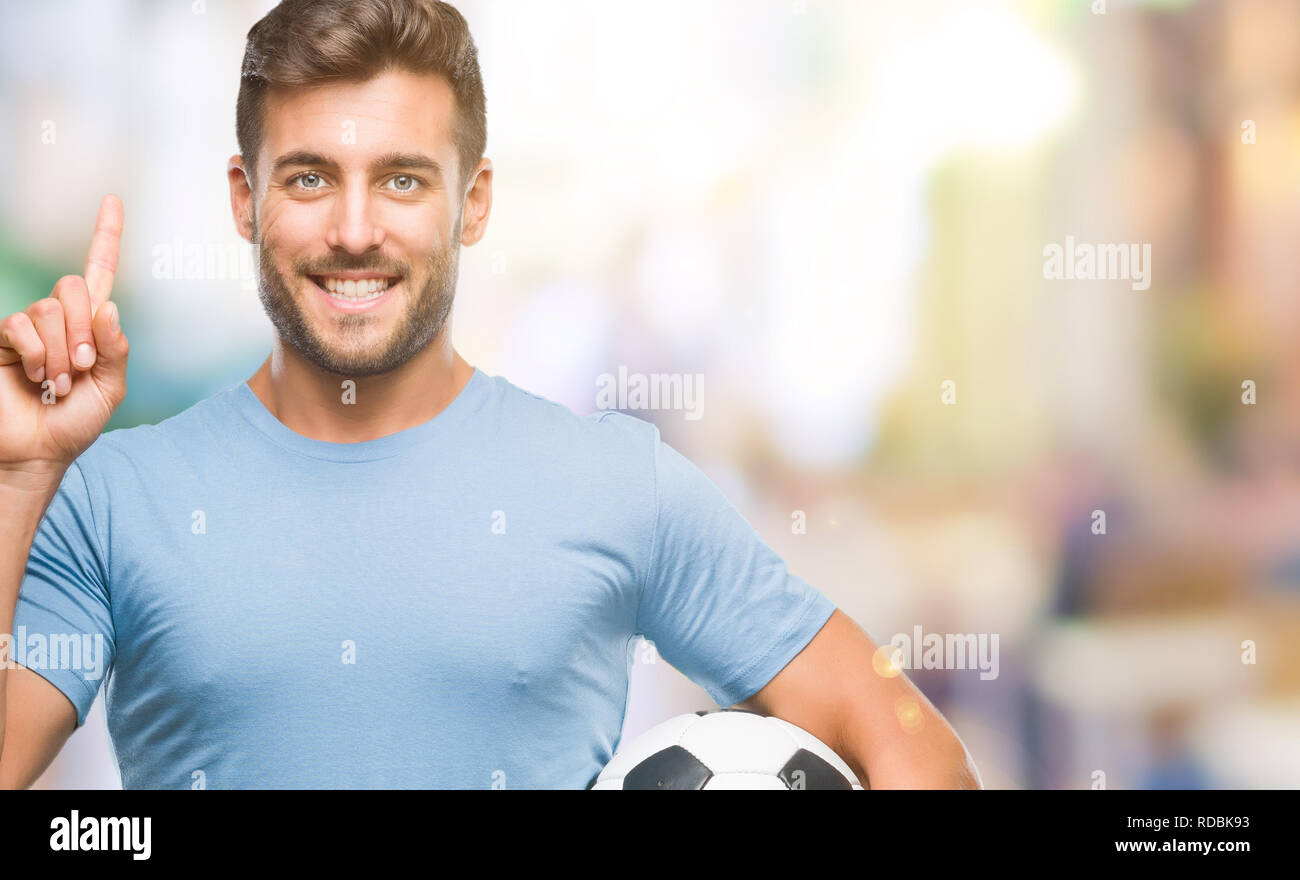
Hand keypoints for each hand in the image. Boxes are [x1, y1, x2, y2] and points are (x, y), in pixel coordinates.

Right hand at [0, 195, 129, 483]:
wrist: (37, 452)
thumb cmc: (74, 423)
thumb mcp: (111, 389)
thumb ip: (116, 350)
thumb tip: (108, 307)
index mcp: (92, 325)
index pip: (99, 271)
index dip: (105, 235)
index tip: (113, 199)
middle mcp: (58, 319)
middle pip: (73, 286)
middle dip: (84, 328)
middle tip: (83, 367)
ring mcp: (27, 328)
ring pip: (48, 309)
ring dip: (61, 350)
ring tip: (58, 382)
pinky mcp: (0, 340)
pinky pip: (19, 325)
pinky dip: (36, 353)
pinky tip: (36, 377)